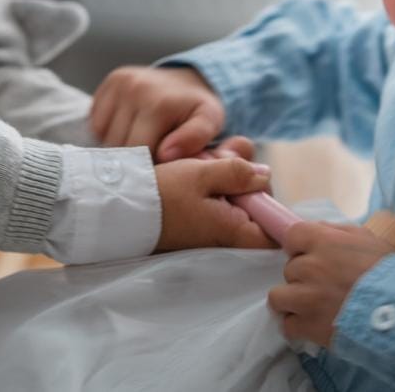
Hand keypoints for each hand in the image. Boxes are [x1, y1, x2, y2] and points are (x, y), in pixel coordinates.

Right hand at [91, 66, 226, 160]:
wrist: (187, 80)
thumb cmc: (196, 108)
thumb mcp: (210, 122)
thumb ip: (194, 139)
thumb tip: (166, 154)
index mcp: (159, 103)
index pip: (139, 152)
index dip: (150, 165)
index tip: (162, 163)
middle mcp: (134, 89)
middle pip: (118, 145)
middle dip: (133, 157)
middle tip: (151, 154)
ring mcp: (118, 85)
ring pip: (103, 137)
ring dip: (118, 146)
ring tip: (140, 141)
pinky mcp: (107, 84)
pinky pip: (95, 124)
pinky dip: (108, 133)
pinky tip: (128, 130)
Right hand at [153, 156, 273, 251]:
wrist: (120, 210)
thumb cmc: (161, 194)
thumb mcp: (203, 174)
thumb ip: (239, 173)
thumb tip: (265, 175)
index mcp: (234, 230)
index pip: (274, 231)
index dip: (273, 205)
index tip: (256, 181)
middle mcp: (226, 238)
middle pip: (256, 209)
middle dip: (246, 178)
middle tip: (226, 157)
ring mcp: (211, 232)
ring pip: (236, 202)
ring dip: (228, 176)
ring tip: (208, 158)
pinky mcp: (197, 224)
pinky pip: (217, 203)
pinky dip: (212, 184)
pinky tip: (199, 166)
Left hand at [267, 222, 394, 346]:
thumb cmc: (389, 273)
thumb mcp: (369, 240)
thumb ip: (339, 232)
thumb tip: (317, 230)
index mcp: (324, 242)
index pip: (292, 235)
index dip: (299, 246)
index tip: (309, 255)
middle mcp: (310, 267)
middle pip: (289, 268)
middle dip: (303, 276)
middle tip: (324, 285)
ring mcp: (306, 298)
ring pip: (278, 297)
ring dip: (292, 302)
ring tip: (311, 307)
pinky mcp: (308, 326)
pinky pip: (287, 325)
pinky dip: (299, 327)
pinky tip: (314, 325)